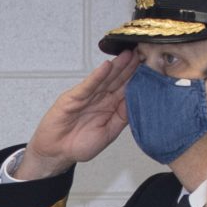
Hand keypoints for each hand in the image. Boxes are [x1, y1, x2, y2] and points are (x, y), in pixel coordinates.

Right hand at [15, 51, 141, 179]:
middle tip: (142, 52)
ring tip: (128, 54)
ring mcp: (86, 97)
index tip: (151, 67)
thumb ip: (122, 117)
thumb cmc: (79, 145)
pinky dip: (96, 76)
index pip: (126, 89)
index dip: (137, 78)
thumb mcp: (108, 133)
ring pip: (104, 79)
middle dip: (130, 67)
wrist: (55, 153)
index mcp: (110, 107)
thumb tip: (138, 102)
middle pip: (117, 80)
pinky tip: (106, 67)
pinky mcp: (72, 98)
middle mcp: (99, 99)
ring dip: (116, 67)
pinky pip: (87, 86)